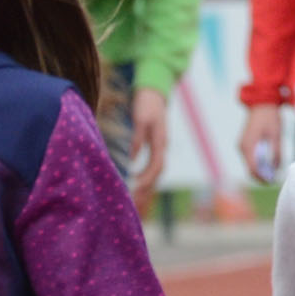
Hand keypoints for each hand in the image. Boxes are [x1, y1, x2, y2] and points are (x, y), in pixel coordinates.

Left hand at [128, 86, 169, 200]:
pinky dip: (145, 179)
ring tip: (135, 201)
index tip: (134, 187)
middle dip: (147, 190)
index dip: (146, 179)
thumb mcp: (140, 119)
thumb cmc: (146, 103)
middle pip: (157, 175)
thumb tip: (131, 160)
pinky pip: (151, 168)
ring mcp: (160, 148)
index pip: (156, 166)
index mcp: (161, 142)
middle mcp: (162, 148)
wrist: (154, 92)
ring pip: (155, 173)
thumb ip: (137, 139)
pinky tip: (136, 186)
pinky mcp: (155, 148)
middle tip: (134, 203)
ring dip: (147, 187)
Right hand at [239, 103, 285, 185]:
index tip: (272, 181)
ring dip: (260, 169)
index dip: (262, 177)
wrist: (262, 102)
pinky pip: (250, 157)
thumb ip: (276, 152)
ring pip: (250, 163)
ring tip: (273, 173)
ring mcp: (242, 145)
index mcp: (248, 145)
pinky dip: (258, 162)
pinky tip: (269, 163)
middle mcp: (242, 147)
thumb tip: (277, 168)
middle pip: (249, 168)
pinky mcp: (245, 143)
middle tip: (273, 180)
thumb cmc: (270, 117)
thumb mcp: (276, 135)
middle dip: (261, 175)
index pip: (252, 168)